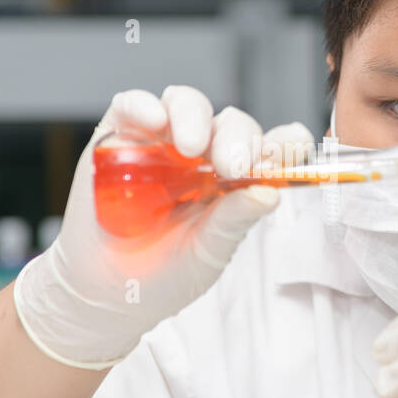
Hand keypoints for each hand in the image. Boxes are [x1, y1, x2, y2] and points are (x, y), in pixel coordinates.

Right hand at [15, 85, 313, 366]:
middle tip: (232, 166)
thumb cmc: (162, 275)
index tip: (291, 149)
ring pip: (187, 104)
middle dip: (238, 139)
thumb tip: (270, 192)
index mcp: (235, 182)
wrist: (105, 293)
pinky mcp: (119, 137)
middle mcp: (203, 156)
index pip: (269, 149)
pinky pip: (132, 106)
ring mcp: (161, 142)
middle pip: (231, 124)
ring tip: (190, 147)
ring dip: (195, 118)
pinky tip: (154, 121)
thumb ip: (234, 220)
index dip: (284, 142)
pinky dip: (144, 105)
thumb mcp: (207, 253)